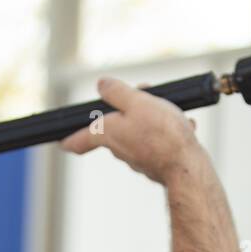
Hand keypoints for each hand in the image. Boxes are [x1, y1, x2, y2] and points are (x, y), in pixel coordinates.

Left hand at [61, 77, 204, 185]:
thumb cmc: (163, 134)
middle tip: (144, 94)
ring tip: (170, 109)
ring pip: (140, 133)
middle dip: (128, 110)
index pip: (81, 139)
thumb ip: (117, 92)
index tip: (62, 143)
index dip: (70, 139)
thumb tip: (101, 85)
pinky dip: (169, 133)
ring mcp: (140, 159)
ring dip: (152, 118)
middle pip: (116, 128)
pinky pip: (160, 143)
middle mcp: (121, 150)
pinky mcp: (159, 164)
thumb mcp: (137, 102)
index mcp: (109, 134)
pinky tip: (184, 126)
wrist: (188, 166)